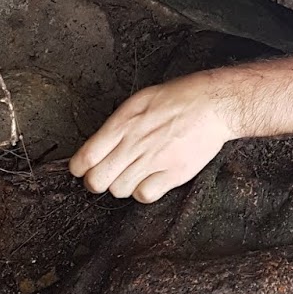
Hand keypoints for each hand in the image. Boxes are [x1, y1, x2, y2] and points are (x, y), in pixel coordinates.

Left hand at [69, 74, 232, 202]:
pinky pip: (144, 196)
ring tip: (132, 173)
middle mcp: (134, 144)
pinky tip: (149, 179)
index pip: (85, 157)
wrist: (213, 104)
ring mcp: (153, 161)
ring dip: (121, 185)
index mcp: (123, 123)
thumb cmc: (179, 97)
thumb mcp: (140, 100)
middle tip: (105, 175)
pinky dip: (143, 192)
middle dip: (96, 180)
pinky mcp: (172, 174)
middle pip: (97, 181)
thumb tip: (99, 143)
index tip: (83, 168)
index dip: (80, 168)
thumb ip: (118, 123)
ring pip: (118, 190)